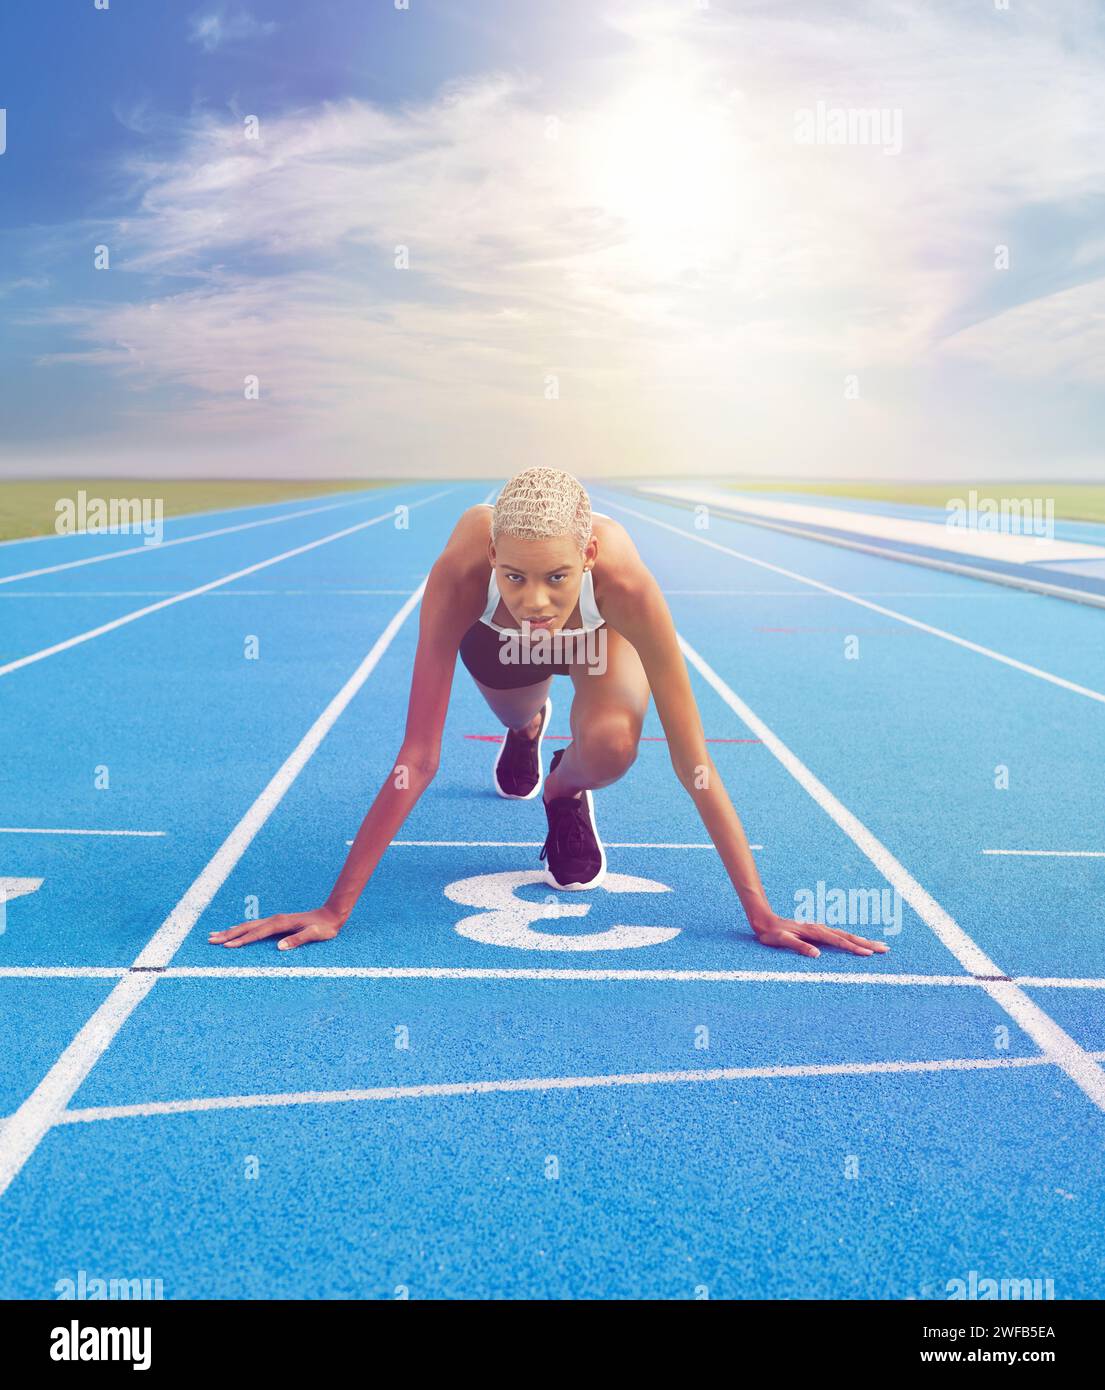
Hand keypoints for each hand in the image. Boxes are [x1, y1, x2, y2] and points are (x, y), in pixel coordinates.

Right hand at [208, 904, 345, 951]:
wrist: (332, 914)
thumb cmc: (324, 927)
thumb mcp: (314, 934)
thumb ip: (298, 939)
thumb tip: (280, 947)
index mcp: (280, 923)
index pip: (256, 934)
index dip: (241, 940)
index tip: (227, 946)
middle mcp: (274, 920)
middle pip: (247, 927)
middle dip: (228, 934)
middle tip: (210, 940)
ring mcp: (275, 920)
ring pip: (248, 926)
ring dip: (231, 930)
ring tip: (215, 935)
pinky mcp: (277, 922)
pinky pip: (254, 926)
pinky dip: (242, 929)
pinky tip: (235, 931)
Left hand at [752, 912, 890, 958]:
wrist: (765, 920)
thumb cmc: (772, 934)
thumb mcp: (782, 941)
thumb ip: (798, 946)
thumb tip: (817, 955)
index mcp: (815, 932)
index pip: (839, 941)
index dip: (854, 948)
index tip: (869, 953)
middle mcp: (821, 928)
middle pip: (848, 936)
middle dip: (867, 942)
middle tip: (886, 948)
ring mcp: (821, 929)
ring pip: (846, 935)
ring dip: (863, 940)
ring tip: (878, 945)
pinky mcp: (818, 931)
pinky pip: (840, 936)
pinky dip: (852, 939)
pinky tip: (857, 942)